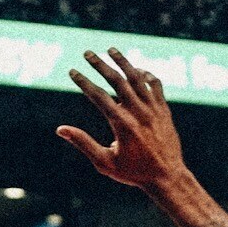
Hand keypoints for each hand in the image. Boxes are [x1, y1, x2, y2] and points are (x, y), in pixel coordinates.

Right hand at [57, 48, 185, 191]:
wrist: (167, 176)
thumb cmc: (133, 172)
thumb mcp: (104, 162)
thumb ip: (83, 143)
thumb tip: (60, 130)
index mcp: (121, 124)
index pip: (98, 95)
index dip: (83, 81)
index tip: (72, 71)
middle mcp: (138, 111)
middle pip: (116, 80)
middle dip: (100, 64)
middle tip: (87, 53)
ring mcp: (153, 108)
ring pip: (137, 77)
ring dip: (123, 61)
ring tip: (111, 50)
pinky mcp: (164, 109)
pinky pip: (155, 84)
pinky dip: (145, 74)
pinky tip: (137, 70)